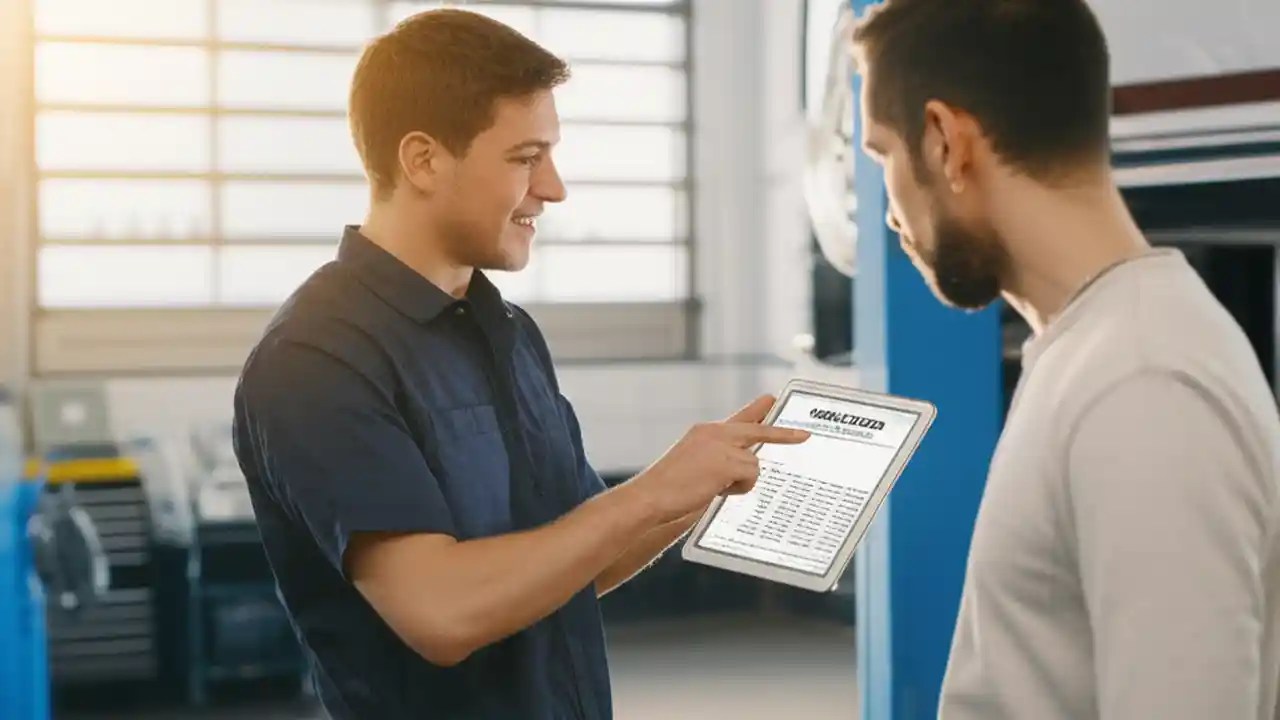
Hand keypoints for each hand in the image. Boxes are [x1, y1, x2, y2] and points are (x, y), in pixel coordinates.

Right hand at [630, 395, 808, 524]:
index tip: (772, 399)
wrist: (651, 496)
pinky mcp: (728, 461)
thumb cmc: (669, 488)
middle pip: (758, 429)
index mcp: (705, 432)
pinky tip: (715, 490)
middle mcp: (714, 432)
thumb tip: (743, 466)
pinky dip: (738, 488)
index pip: (738, 417)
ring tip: (713, 487)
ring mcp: (722, 445)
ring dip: (740, 481)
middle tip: (804, 435)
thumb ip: (718, 459)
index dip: (758, 410)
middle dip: (783, 435)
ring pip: (753, 463)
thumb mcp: (695, 465)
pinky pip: (751, 476)